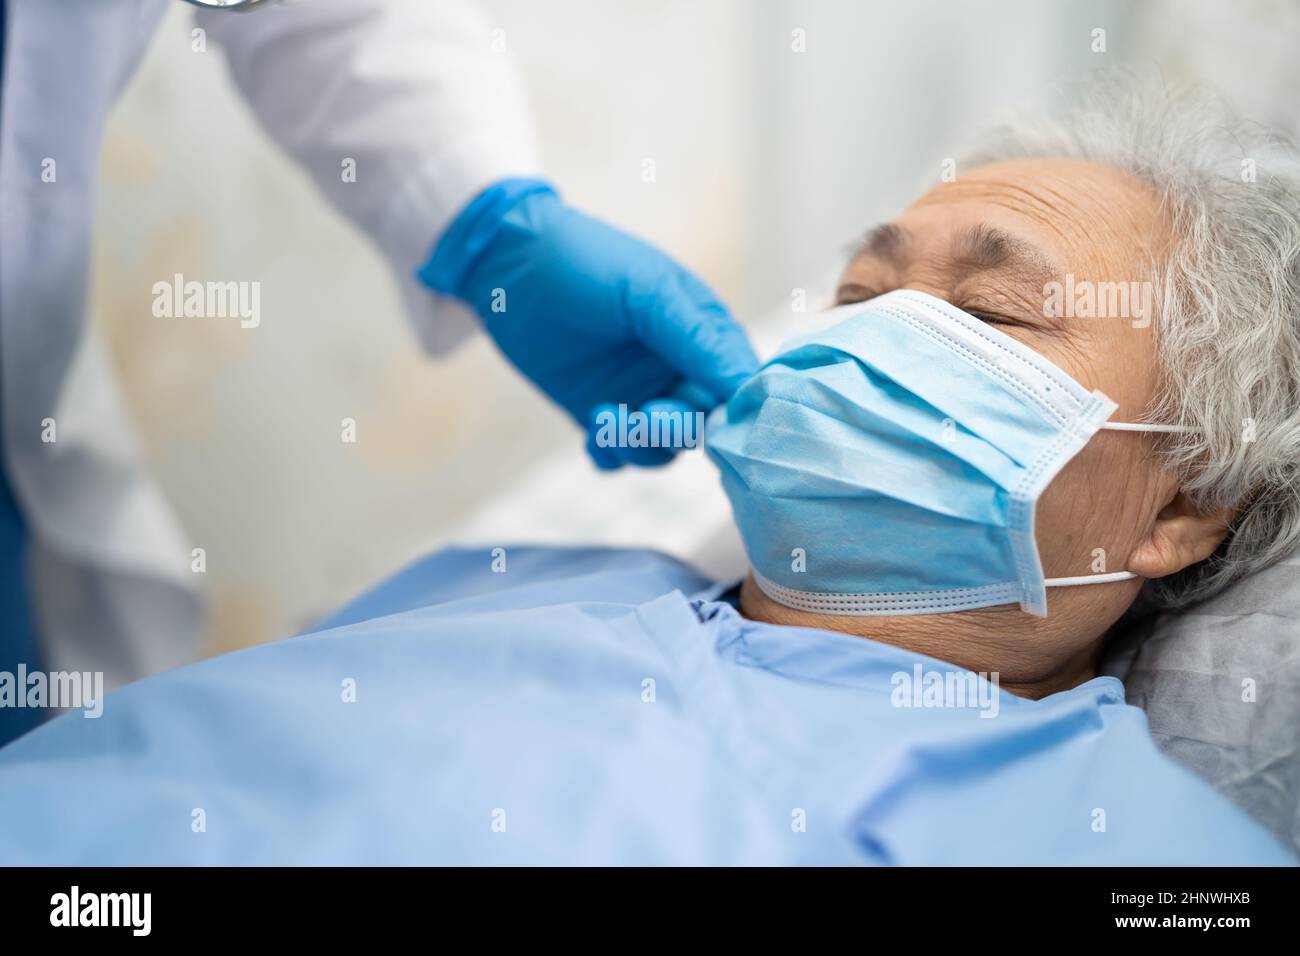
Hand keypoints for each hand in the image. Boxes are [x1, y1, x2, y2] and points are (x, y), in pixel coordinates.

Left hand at [419, 180, 757, 467]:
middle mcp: (677, 367)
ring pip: (662, 446)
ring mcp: (638, 392)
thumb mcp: (649, 292)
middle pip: (701, 423)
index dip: (734, 409)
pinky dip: (611, 454)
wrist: (505, 263)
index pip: (737, 383)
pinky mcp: (598, 410)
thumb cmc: (584, 261)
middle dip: (677, 427)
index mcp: (703, 331)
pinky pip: (619, 453)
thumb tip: (745, 384)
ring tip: (605, 421)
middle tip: (646, 414)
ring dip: (640, 445)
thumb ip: (697, 339)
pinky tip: (591, 436)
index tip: (719, 425)